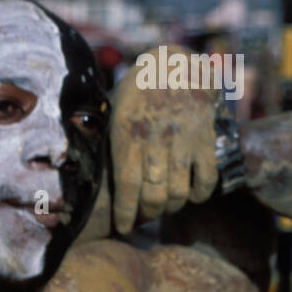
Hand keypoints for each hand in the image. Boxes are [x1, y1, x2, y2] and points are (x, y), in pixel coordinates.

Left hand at [111, 45, 220, 233]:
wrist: (175, 64)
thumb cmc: (135, 94)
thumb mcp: (112, 111)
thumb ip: (107, 142)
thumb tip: (86, 177)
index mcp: (126, 132)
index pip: (127, 185)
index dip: (126, 212)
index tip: (124, 227)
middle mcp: (155, 137)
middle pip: (153, 194)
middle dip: (147, 214)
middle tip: (143, 218)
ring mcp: (183, 138)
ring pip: (179, 191)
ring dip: (171, 208)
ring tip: (163, 208)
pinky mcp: (206, 137)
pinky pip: (206, 178)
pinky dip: (199, 195)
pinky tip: (190, 196)